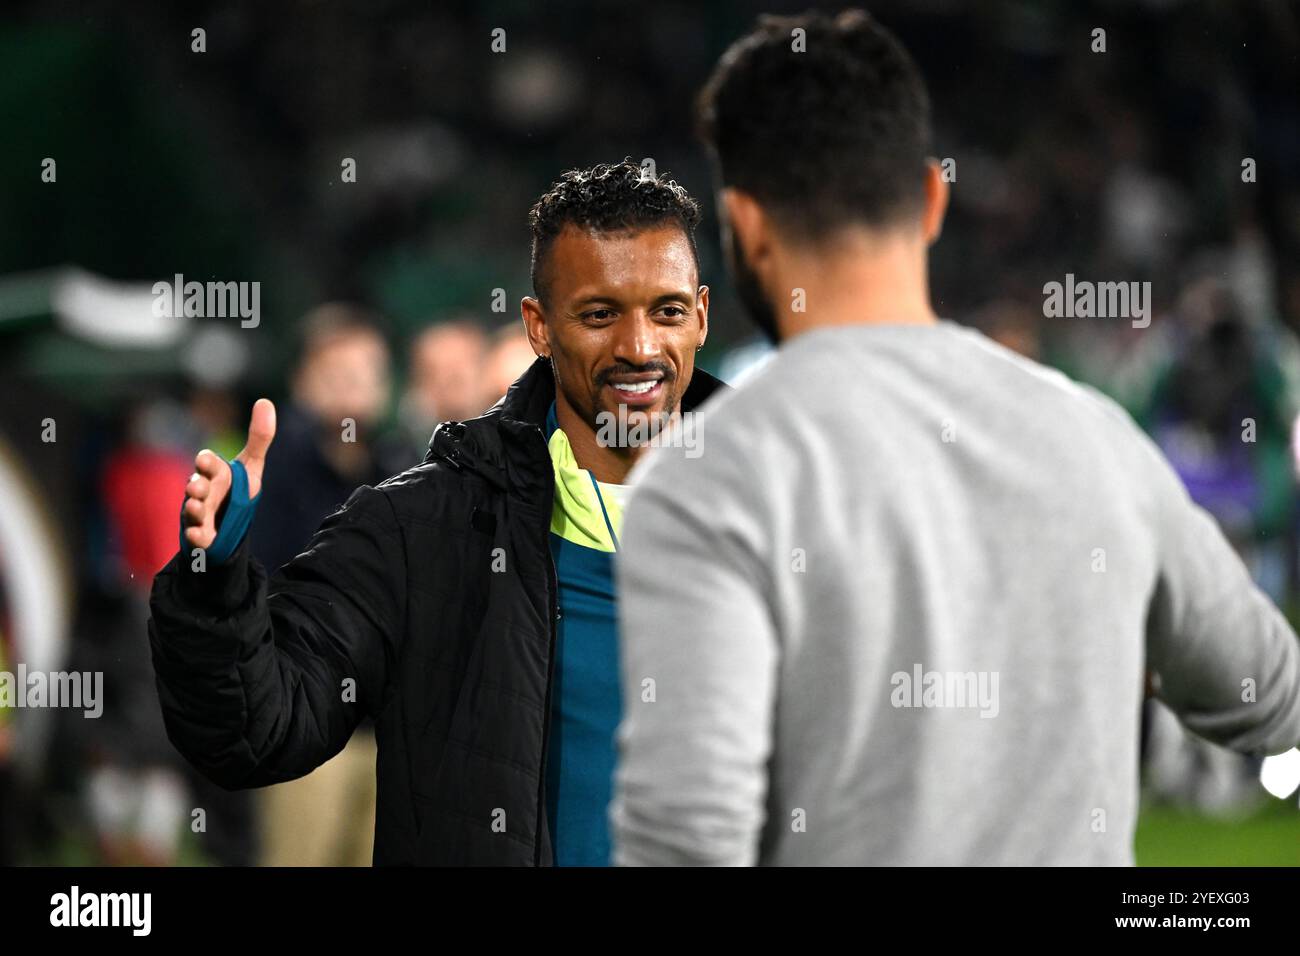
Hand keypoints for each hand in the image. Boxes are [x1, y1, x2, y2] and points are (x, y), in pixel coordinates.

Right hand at [182, 399, 276, 549]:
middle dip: (195, 485)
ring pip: (192, 509)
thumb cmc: (236, 488)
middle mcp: (204, 490)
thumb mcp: (251, 465)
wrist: (229, 522)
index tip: (206, 460)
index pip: (207, 463)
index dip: (206, 462)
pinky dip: (196, 536)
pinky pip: (196, 536)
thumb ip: (259, 437)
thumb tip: (265, 401)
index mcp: (216, 472)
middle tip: (198, 487)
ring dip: (192, 509)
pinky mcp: (202, 534)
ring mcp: (200, 512)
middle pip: (196, 485)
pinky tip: (200, 536)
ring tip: (196, 507)